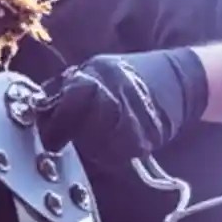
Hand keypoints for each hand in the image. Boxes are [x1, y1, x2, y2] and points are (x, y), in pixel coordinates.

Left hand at [35, 49, 207, 162]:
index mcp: (98, 79)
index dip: (51, 122)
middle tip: (63, 133)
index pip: (65, 107)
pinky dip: (105, 150)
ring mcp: (128, 126)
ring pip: (92, 147)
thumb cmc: (134, 72)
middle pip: (77, 130)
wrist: (182, 82)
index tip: (46, 129)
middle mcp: (113, 102)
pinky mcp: (141, 145)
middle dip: (68, 133)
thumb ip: (69, 84)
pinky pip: (112, 155)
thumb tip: (39, 101)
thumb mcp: (98, 67)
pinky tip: (108, 138)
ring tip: (92, 130)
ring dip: (87, 142)